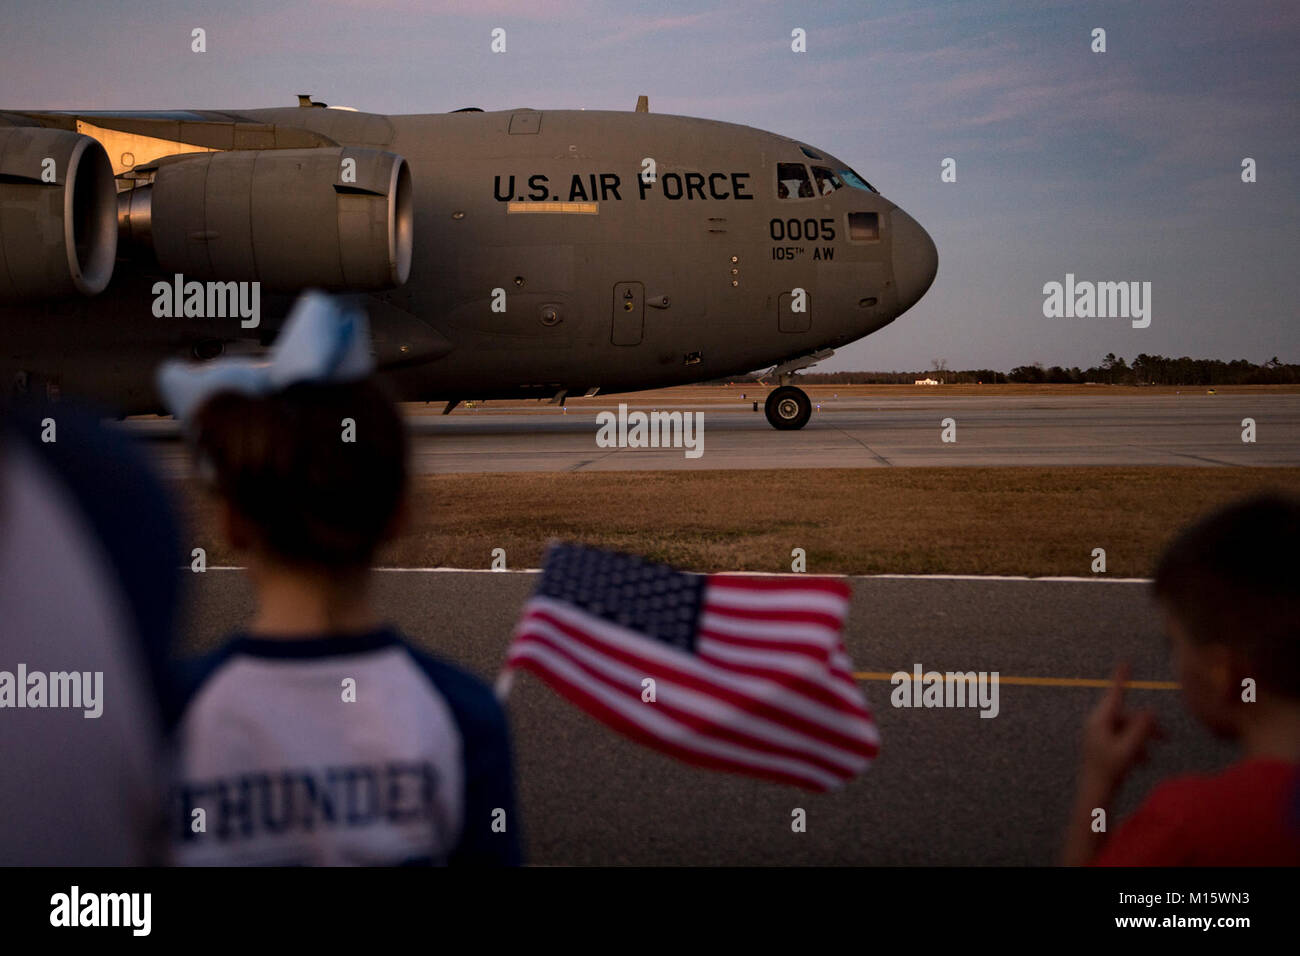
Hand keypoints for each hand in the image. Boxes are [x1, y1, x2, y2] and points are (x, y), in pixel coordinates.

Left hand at [1080, 662, 1163, 800]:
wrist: (1094, 793)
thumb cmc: (1109, 772)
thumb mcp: (1128, 750)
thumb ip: (1140, 730)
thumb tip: (1151, 710)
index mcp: (1099, 721)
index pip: (1114, 694)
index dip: (1122, 678)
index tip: (1126, 662)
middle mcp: (1097, 724)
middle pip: (1127, 716)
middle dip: (1146, 726)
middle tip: (1167, 738)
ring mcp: (1099, 734)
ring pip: (1126, 728)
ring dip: (1142, 739)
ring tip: (1150, 757)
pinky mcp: (1102, 745)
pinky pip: (1122, 739)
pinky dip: (1134, 747)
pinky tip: (1143, 762)